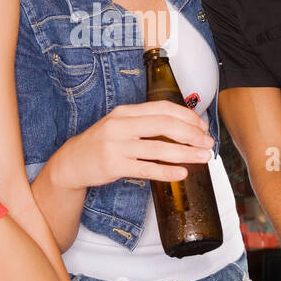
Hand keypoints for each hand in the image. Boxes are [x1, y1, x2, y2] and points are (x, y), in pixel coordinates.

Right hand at [56, 101, 214, 190]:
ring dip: (186, 153)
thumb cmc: (101, 144)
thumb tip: (180, 127)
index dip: (186, 116)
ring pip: (159, 148)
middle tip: (207, 143)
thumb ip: (144, 122)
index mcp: (125, 112)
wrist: (72, 162)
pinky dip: (167, 171)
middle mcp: (121, 125)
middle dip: (191, 134)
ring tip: (203, 157)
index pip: (162, 108)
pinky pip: (146, 169)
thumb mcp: (119, 125)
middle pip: (164, 125)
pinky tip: (181, 173)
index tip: (202, 126)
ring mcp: (117, 146)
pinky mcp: (115, 166)